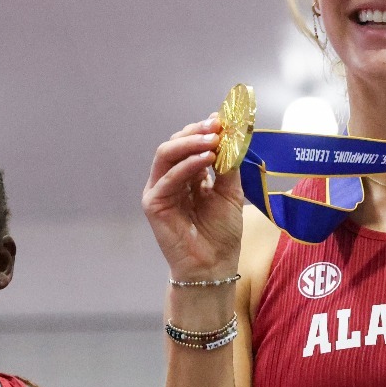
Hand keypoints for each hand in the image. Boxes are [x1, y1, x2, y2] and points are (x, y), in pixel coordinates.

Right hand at [141, 115, 246, 282]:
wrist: (213, 266)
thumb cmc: (221, 234)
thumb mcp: (231, 194)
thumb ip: (228, 167)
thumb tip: (232, 137)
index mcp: (189, 175)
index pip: (192, 145)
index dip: (205, 131)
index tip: (223, 120)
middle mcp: (172, 179)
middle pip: (176, 144)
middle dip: (196, 132)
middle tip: (216, 126)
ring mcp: (160, 190)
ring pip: (167, 154)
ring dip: (190, 143)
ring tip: (212, 140)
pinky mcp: (154, 203)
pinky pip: (168, 177)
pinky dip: (186, 165)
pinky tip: (206, 159)